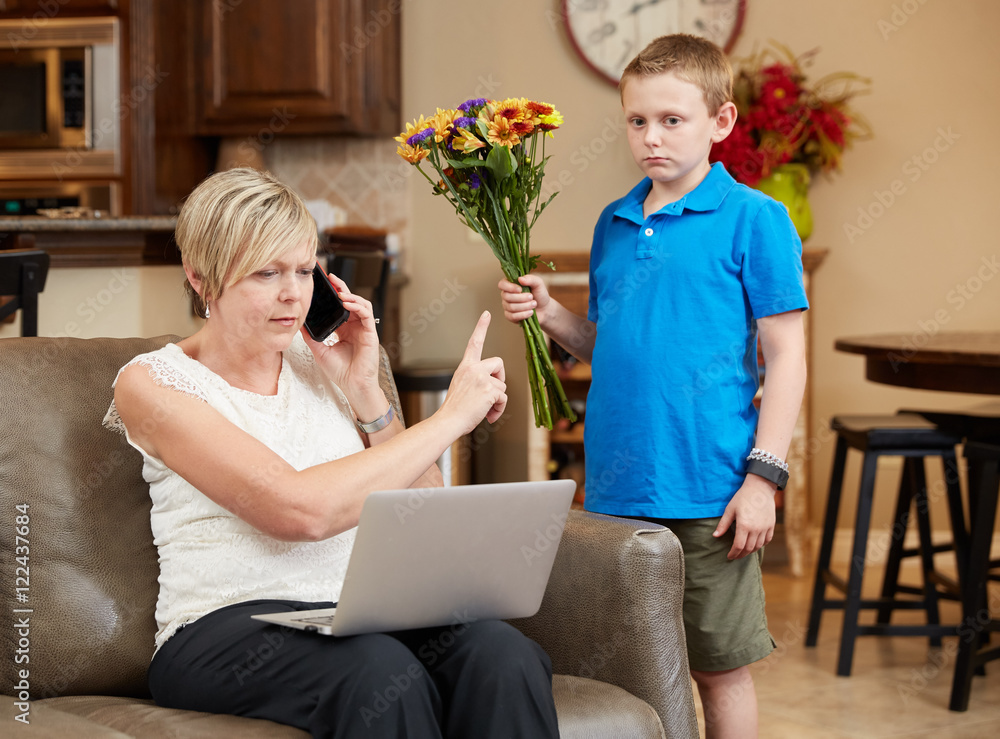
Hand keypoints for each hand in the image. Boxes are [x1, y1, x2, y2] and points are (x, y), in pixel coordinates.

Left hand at [300, 270, 380, 402]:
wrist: (352, 385)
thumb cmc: (340, 371)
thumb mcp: (319, 350)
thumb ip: (311, 336)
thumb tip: (299, 323)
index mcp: (344, 330)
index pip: (339, 307)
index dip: (333, 296)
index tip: (322, 286)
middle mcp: (354, 327)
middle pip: (350, 301)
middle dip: (341, 288)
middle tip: (331, 278)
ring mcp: (363, 329)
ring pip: (361, 304)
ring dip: (350, 295)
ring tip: (339, 291)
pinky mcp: (370, 332)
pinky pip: (366, 313)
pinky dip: (357, 305)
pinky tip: (346, 302)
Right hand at [439, 311, 506, 433]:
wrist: (448, 421)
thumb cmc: (455, 410)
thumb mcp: (463, 388)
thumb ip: (477, 380)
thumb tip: (496, 389)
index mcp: (465, 367)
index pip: (474, 343)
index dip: (481, 327)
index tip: (487, 314)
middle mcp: (473, 368)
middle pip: (499, 363)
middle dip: (500, 378)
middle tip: (494, 393)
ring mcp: (481, 378)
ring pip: (503, 384)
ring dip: (498, 400)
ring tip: (485, 410)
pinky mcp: (489, 389)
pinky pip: (504, 397)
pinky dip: (499, 409)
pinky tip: (489, 416)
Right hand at [498, 275, 550, 323]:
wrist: (544, 309)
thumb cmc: (539, 294)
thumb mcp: (538, 284)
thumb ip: (530, 279)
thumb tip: (520, 279)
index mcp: (511, 285)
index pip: (502, 284)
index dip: (509, 287)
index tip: (520, 289)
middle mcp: (506, 295)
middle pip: (506, 297)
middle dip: (521, 298)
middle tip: (532, 297)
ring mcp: (507, 306)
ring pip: (511, 307)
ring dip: (525, 306)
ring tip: (534, 304)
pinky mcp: (510, 317)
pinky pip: (512, 316)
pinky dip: (523, 314)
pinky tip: (530, 312)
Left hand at [713, 475, 776, 559]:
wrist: (760, 488)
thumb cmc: (742, 497)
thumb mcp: (730, 509)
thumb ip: (723, 524)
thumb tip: (715, 536)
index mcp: (744, 525)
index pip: (738, 546)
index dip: (733, 553)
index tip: (729, 556)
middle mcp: (756, 529)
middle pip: (748, 548)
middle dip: (741, 554)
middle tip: (735, 556)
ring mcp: (765, 528)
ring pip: (758, 546)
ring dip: (750, 551)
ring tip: (744, 551)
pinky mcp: (771, 525)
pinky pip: (767, 540)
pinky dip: (761, 545)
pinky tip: (755, 544)